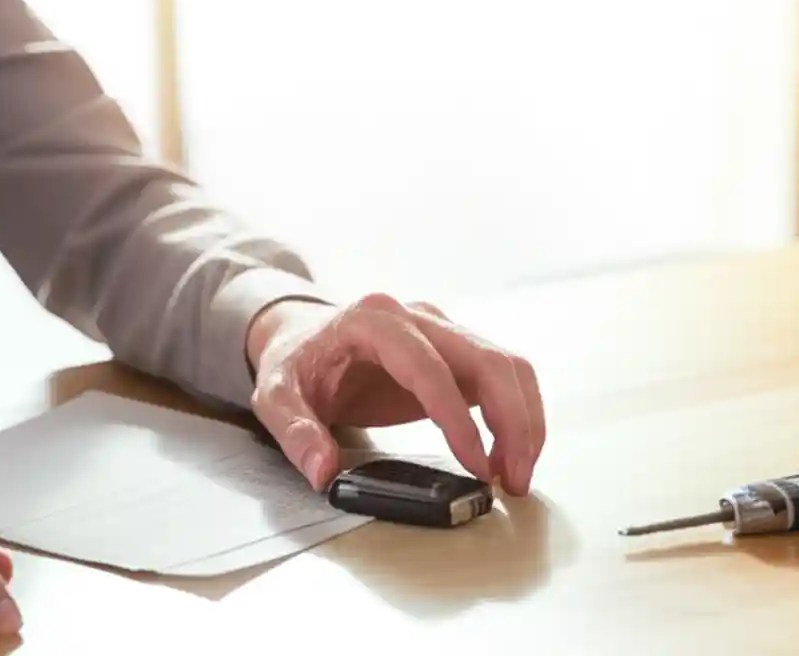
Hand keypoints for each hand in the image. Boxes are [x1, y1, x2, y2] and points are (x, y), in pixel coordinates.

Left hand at [247, 294, 545, 493]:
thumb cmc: (294, 364)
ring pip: (506, 365)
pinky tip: (509, 456)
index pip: (429, 366)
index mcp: (374, 319)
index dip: (458, 418)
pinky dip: (516, 415)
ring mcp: (443, 330)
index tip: (477, 465)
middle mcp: (417, 316)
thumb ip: (295, 432)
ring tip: (516, 476)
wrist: (302, 338)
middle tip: (513, 481)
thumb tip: (324, 471)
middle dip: (512, 422)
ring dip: (523, 420)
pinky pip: (502, 377)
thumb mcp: (275, 396)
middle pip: (487, 359)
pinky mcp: (456, 351)